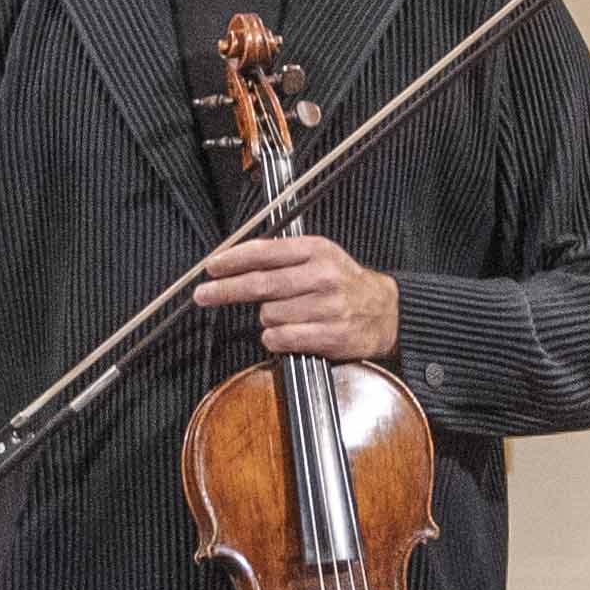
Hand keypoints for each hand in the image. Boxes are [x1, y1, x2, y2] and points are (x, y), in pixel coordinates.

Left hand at [188, 234, 398, 362]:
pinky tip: (287, 333)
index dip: (233, 260)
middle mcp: (323, 276)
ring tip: (286, 315)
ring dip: (266, 318)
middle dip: (225, 290)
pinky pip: (281, 338)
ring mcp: (327, 307)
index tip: (211, 267)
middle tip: (203, 294)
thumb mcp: (320, 256)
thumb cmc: (344, 284)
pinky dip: (275, 338)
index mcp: (317, 250)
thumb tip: (233, 261)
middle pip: (260, 285)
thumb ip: (282, 255)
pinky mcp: (330, 335)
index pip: (265, 252)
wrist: (386, 312)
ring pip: (269, 315)